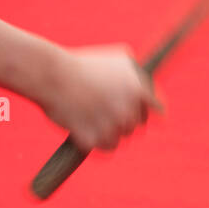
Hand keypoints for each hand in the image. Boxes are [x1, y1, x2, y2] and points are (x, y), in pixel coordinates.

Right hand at [39, 45, 159, 152]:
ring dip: (107, 134)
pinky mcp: (93, 140)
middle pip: (135, 128)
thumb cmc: (83, 64)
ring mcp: (111, 127)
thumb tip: (149, 88)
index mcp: (138, 91)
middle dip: (122, 123)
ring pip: (118, 140)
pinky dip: (95, 143)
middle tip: (105, 115)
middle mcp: (128, 111)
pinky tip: (86, 133)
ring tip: (92, 121)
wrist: (51, 74)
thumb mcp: (117, 59)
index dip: (145, 113)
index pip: (157, 112)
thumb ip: (137, 76)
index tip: (136, 115)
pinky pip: (102, 148)